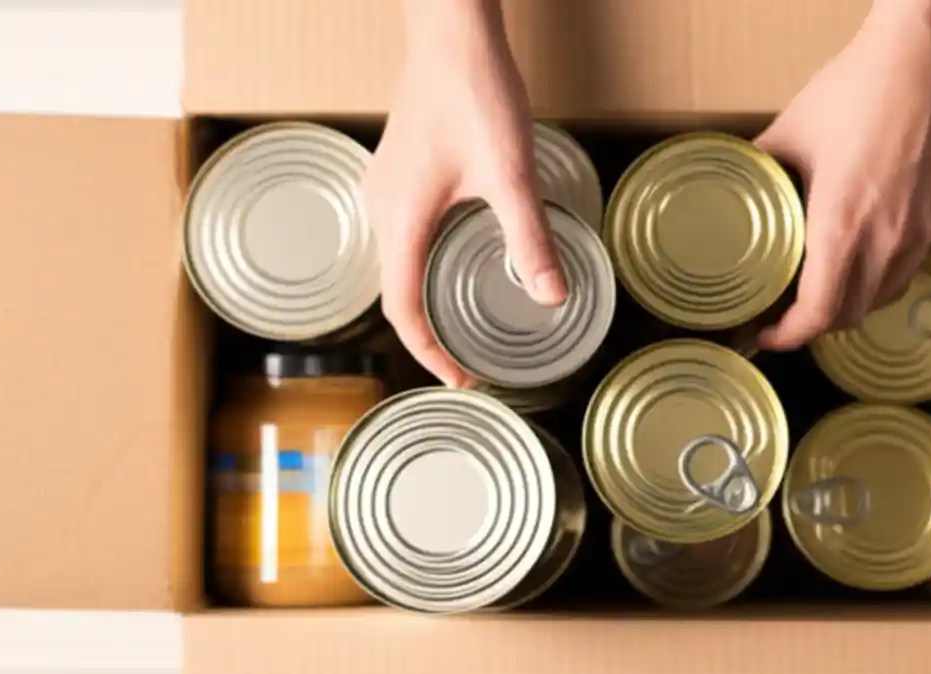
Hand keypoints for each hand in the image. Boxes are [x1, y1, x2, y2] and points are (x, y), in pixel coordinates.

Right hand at [364, 2, 564, 387]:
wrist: (451, 35)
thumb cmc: (475, 95)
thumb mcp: (511, 174)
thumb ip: (529, 239)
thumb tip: (549, 297)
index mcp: (400, 218)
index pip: (401, 310)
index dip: (429, 354)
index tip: (460, 380)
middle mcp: (381, 208)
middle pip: (395, 292)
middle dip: (429, 334)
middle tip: (468, 361)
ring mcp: (384, 189)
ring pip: (397, 263)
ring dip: (425, 300)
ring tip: (462, 324)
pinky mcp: (396, 173)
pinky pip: (402, 235)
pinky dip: (423, 265)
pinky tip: (454, 264)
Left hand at [755, 1, 930, 349]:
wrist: (925, 52)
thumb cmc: (857, 87)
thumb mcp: (790, 132)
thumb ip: (761, 170)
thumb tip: (734, 185)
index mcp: (842, 230)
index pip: (818, 315)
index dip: (789, 336)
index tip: (769, 335)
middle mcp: (889, 241)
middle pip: (855, 312)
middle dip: (821, 319)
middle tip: (796, 305)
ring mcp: (930, 228)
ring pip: (894, 287)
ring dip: (863, 293)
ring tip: (840, 276)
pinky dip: (919, 257)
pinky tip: (901, 238)